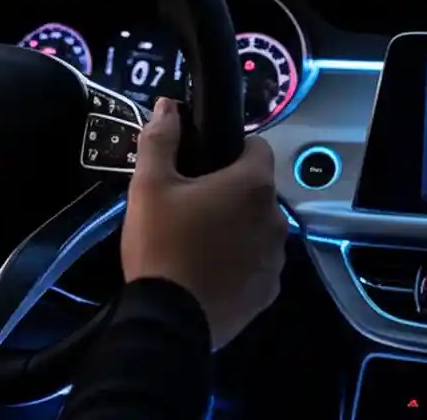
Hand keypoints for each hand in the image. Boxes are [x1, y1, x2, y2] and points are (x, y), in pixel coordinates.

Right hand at [121, 97, 286, 348]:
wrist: (167, 320)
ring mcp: (277, 257)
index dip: (232, 149)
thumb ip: (160, 140)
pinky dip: (241, 262)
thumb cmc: (161, 244)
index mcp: (253, 185)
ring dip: (239, 227)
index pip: (257, 147)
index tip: (203, 164)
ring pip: (260, 227)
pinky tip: (210, 270)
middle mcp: (277, 217)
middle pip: (257, 190)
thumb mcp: (149, 186)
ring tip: (199, 241)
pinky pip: (258, 263)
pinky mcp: (270, 290)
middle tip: (191, 205)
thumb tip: (167, 106)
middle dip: (231, 192)